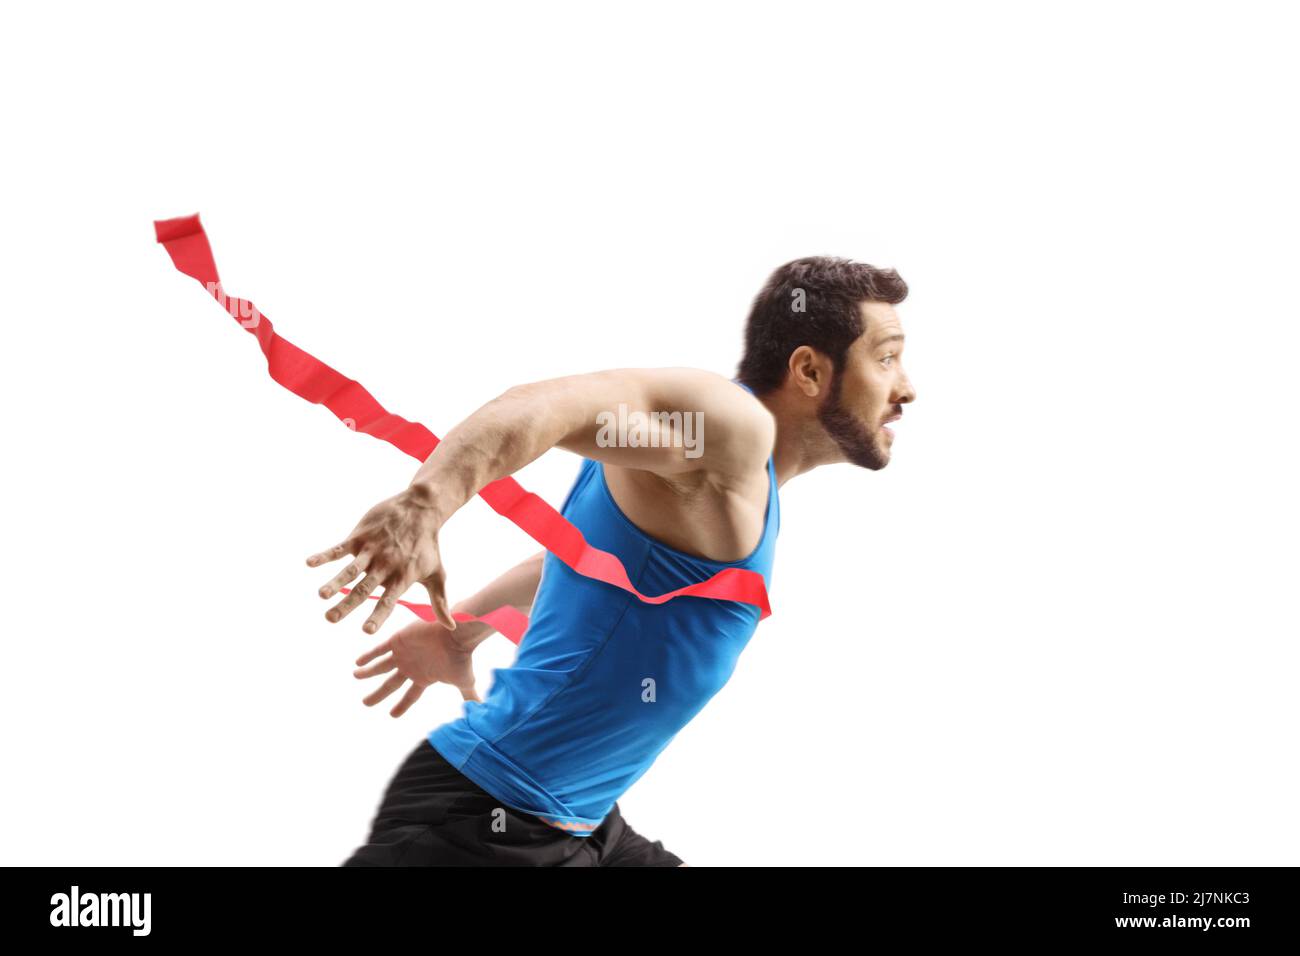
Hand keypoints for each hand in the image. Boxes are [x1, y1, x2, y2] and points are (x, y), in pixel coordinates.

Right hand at [306, 486, 455, 634]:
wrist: (422, 508)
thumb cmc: (429, 545)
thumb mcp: (437, 574)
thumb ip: (439, 603)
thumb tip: (452, 628)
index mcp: (401, 579)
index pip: (388, 602)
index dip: (378, 616)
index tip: (366, 631)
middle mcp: (385, 566)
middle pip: (364, 590)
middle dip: (347, 605)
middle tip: (329, 619)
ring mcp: (372, 550)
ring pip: (350, 570)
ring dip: (335, 582)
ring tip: (321, 595)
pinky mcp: (361, 536)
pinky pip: (340, 548)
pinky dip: (325, 555)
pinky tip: (309, 563)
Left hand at [353, 618, 481, 716]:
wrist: (458, 634)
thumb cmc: (461, 658)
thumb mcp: (464, 681)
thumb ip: (469, 696)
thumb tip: (480, 709)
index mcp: (424, 677)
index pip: (410, 696)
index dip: (401, 706)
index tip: (392, 715)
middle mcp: (412, 666)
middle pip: (390, 684)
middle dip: (378, 694)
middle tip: (365, 703)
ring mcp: (404, 653)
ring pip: (381, 666)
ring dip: (367, 672)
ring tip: (356, 675)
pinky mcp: (398, 640)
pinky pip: (379, 650)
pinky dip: (368, 656)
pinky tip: (358, 662)